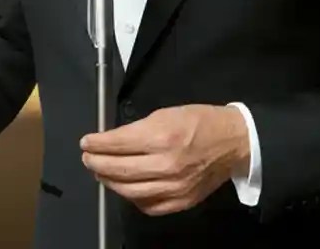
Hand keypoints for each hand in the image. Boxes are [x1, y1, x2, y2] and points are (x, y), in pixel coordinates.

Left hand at [80, 105, 249, 215]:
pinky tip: (126, 188)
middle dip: (97, 164)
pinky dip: (132, 198)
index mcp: (163, 136)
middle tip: (88, 159)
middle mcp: (166, 164)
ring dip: (110, 182)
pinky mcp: (181, 201)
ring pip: (129, 191)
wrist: (233, 142)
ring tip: (102, 173)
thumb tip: (114, 140)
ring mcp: (174, 186)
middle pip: (119, 170)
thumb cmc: (200, 122)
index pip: (118, 143)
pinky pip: (148, 205)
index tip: (86, 142)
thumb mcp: (167, 113)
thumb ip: (139, 129)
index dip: (97, 143)